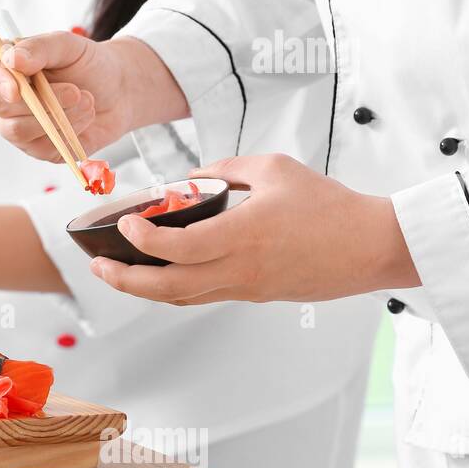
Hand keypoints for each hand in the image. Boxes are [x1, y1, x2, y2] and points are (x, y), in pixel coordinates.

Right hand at [0, 33, 187, 161]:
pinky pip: (43, 147)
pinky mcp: (37, 148)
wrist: (119, 91)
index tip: (16, 89)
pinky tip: (85, 118)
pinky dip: (68, 133)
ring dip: (58, 117)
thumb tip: (11, 58)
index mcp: (7, 66)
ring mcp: (18, 126)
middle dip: (38, 102)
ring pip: (19, 131)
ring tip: (87, 102)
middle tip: (76, 91)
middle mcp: (5, 98)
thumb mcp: (68, 46)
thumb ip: (39, 48)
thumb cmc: (89, 64)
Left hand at [89, 154, 420, 303]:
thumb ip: (227, 168)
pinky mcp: (253, 295)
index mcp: (242, 235)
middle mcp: (239, 269)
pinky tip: (155, 275)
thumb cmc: (329, 205)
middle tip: (97, 265)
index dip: (142, 240)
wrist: (372, 247)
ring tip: (115, 272)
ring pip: (180, 299)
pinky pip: (201, 297)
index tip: (124, 223)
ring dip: (142, 289)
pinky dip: (171, 289)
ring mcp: (245, 288)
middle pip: (167, 288)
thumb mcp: (275, 168)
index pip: (178, 248)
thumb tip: (189, 176)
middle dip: (124, 279)